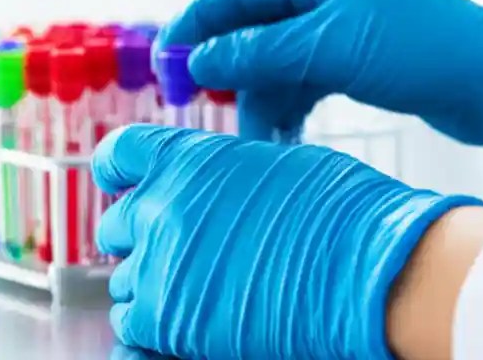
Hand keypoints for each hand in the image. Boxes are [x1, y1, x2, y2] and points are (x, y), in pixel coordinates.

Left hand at [92, 124, 482, 359]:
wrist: (367, 269)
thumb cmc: (344, 213)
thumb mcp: (275, 164)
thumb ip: (225, 175)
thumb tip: (220, 189)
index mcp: (185, 158)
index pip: (117, 155)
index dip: (118, 173)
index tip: (121, 185)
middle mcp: (160, 205)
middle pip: (115, 225)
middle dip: (140, 238)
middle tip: (176, 253)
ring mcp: (158, 265)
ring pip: (124, 280)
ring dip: (152, 285)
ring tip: (198, 292)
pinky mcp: (164, 320)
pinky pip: (131, 324)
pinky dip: (152, 327)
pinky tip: (187, 324)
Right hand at [158, 0, 482, 151]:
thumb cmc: (423, 50)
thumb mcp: (332, 49)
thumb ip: (262, 54)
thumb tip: (198, 61)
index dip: (198, 23)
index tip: (166, 59)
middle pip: (258, 29)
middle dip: (230, 69)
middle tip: (200, 107)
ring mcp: (349, 31)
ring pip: (281, 63)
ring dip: (262, 99)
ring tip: (254, 139)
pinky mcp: (365, 65)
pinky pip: (308, 82)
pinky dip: (291, 107)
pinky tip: (282, 138)